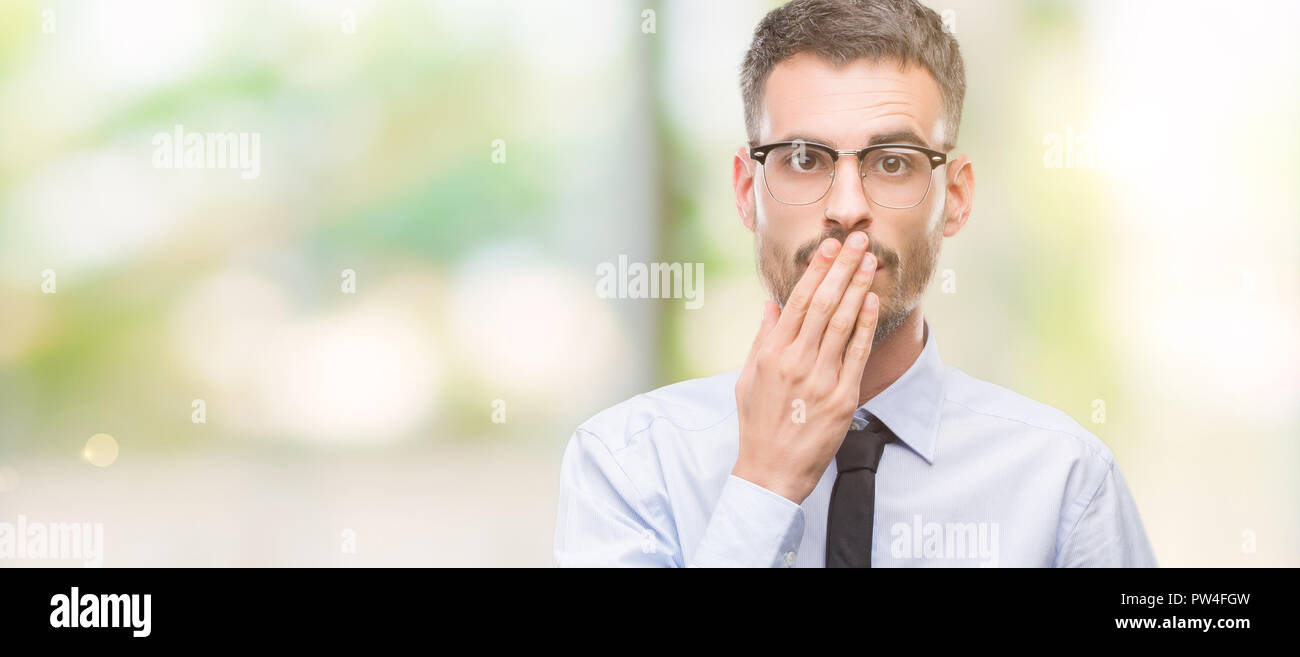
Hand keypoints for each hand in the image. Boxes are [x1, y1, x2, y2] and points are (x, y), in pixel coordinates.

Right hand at [732, 232, 880, 504]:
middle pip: (825, 304)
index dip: (817, 270)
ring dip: (859, 288)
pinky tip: (873, 302)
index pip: (798, 301)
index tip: (830, 246)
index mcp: (771, 354)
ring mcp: (820, 379)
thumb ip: (761, 340)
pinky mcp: (842, 398)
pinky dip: (866, 325)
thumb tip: (771, 306)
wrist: (771, 472)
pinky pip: (857, 354)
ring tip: (871, 262)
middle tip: (859, 240)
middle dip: (843, 268)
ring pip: (844, 323)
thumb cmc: (757, 426)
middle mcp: (796, 361)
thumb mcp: (747, 379)